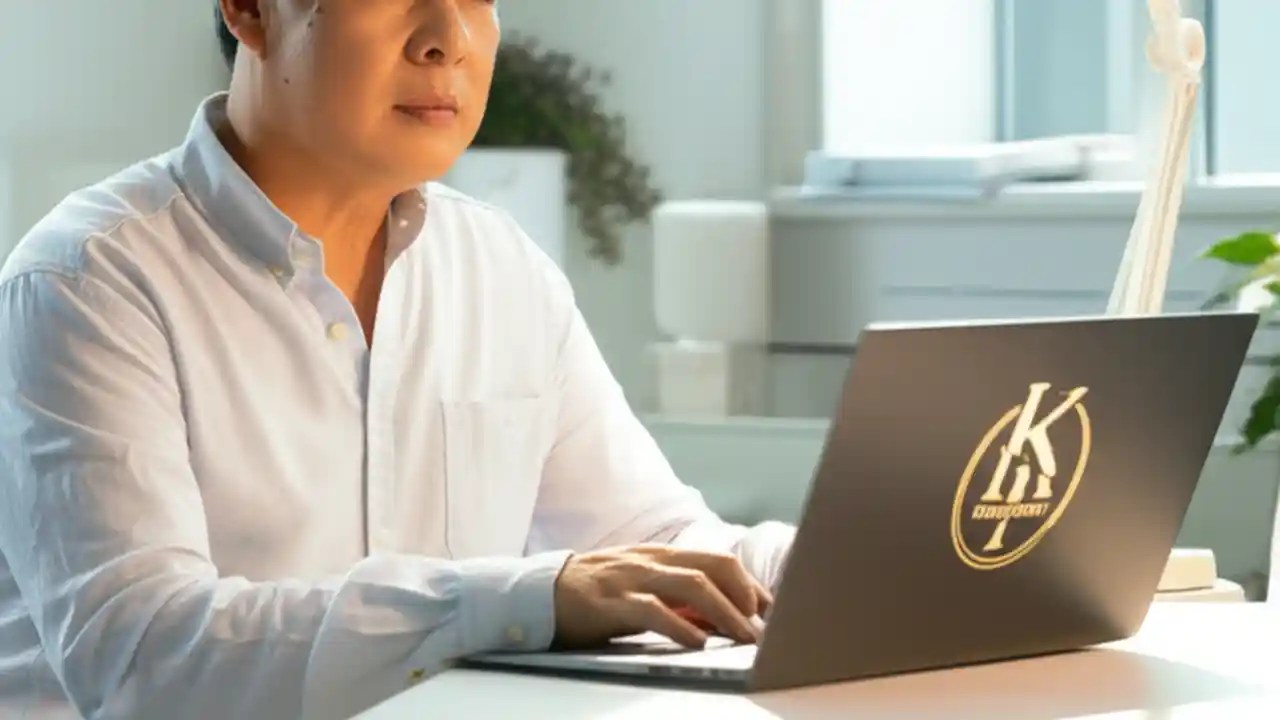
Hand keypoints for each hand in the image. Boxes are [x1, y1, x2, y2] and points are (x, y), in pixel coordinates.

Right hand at [552, 545, 772, 649]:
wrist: (541, 593)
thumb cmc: (598, 594)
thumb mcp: (642, 588)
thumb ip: (677, 597)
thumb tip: (719, 616)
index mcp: (662, 556)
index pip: (718, 561)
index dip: (749, 585)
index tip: (770, 611)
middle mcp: (652, 561)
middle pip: (713, 567)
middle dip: (745, 596)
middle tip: (764, 626)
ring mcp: (631, 579)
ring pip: (691, 584)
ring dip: (725, 612)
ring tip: (744, 636)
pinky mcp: (611, 602)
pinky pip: (653, 610)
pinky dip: (680, 626)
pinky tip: (698, 643)